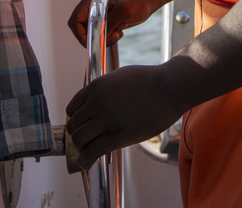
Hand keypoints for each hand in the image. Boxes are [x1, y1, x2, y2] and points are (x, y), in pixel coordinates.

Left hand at [66, 65, 186, 169]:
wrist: (169, 87)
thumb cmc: (150, 81)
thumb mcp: (120, 77)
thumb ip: (106, 90)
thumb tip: (99, 100)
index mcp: (96, 87)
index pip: (72, 109)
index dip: (76, 120)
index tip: (82, 127)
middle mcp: (96, 103)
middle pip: (73, 126)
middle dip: (77, 135)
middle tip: (86, 141)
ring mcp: (106, 119)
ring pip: (79, 139)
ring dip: (81, 148)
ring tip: (88, 152)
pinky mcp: (118, 135)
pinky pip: (92, 152)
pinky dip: (85, 160)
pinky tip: (86, 164)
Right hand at [68, 0, 156, 46]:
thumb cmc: (137, 0)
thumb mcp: (124, 10)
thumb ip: (109, 22)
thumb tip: (98, 37)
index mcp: (91, 0)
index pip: (75, 20)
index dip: (80, 34)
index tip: (93, 42)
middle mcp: (92, 7)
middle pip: (82, 30)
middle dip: (94, 38)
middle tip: (111, 37)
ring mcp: (98, 15)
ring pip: (92, 35)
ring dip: (103, 39)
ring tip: (118, 34)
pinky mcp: (105, 22)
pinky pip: (100, 35)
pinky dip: (108, 38)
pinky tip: (120, 32)